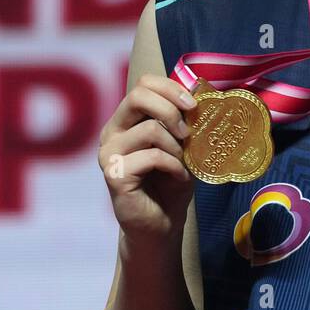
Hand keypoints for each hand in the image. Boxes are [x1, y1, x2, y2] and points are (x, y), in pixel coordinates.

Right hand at [97, 74, 197, 247]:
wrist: (161, 224)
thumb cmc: (170, 182)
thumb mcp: (180, 145)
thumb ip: (181, 120)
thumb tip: (201, 90)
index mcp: (126, 120)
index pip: (143, 84)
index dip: (170, 88)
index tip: (193, 105)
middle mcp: (111, 132)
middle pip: (138, 96)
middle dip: (172, 109)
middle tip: (188, 132)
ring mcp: (109, 154)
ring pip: (150, 129)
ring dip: (176, 146)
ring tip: (182, 162)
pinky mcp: (114, 175)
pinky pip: (152, 157)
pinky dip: (174, 166)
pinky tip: (178, 178)